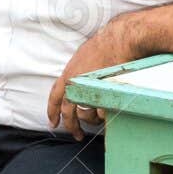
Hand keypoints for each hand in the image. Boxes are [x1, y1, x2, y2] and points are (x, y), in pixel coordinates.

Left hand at [47, 21, 133, 139]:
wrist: (119, 38)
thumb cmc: (105, 44)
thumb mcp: (83, 57)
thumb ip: (79, 70)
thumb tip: (80, 78)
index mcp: (69, 73)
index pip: (55, 95)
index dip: (52, 110)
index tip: (52, 122)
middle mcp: (74, 81)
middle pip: (67, 110)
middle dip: (71, 125)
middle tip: (77, 134)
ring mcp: (88, 86)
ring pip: (84, 113)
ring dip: (90, 121)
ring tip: (97, 122)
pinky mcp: (103, 90)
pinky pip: (100, 110)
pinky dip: (103, 115)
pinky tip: (107, 116)